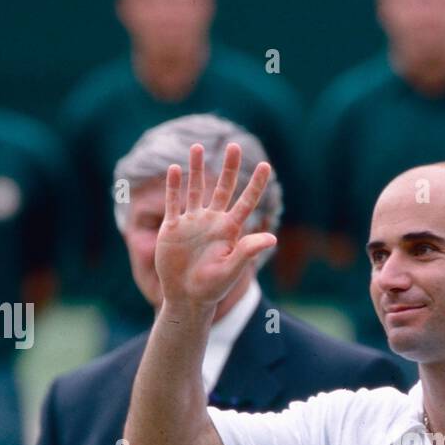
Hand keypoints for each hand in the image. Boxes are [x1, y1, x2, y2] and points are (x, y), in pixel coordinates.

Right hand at [154, 142, 276, 307]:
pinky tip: (174, 169)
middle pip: (223, 188)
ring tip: (198, 147)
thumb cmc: (212, 288)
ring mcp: (192, 223)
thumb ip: (248, 252)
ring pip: (196, 189)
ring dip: (197, 169)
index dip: (256, 184)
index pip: (246, 202)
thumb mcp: (232, 270)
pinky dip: (173, 186)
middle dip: (229, 168)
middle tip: (235, 146)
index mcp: (229, 230)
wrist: (186, 298)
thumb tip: (272, 238)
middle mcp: (212, 222)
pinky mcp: (172, 228)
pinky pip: (173, 202)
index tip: (267, 165)